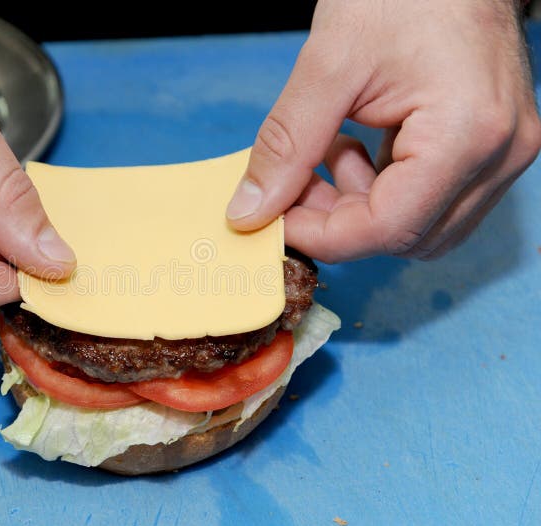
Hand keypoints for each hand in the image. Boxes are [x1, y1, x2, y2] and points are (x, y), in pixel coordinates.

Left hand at [226, 0, 540, 261]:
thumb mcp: (329, 62)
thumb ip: (287, 144)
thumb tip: (250, 211)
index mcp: (467, 135)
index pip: (389, 228)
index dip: (321, 235)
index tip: (271, 218)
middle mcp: (501, 155)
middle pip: (406, 235)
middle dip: (338, 222)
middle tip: (292, 183)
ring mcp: (503, 153)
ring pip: (419, 226)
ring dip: (358, 207)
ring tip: (325, 151)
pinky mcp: (490, 147)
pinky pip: (430, 199)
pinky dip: (380, 189)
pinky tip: (352, 146)